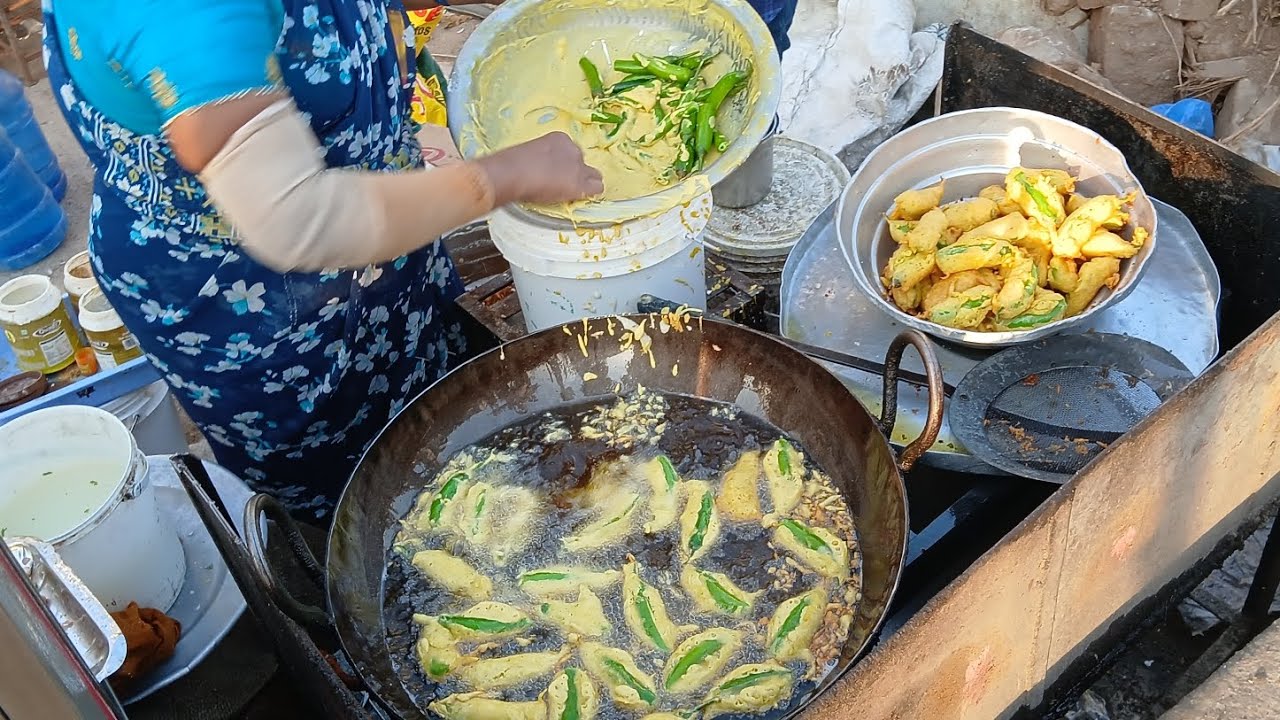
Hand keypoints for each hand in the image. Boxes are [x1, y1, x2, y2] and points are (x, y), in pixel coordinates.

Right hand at [477, 132, 603, 205]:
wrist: (513, 173)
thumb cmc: (512, 164)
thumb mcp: (529, 153)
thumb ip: (539, 157)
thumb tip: (535, 167)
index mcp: (560, 138)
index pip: (570, 151)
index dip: (564, 163)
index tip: (555, 170)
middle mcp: (573, 149)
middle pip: (582, 162)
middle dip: (575, 172)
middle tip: (563, 182)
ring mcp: (579, 167)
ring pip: (594, 176)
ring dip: (585, 183)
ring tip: (573, 191)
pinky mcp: (580, 184)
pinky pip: (596, 188)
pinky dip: (591, 193)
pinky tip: (582, 197)